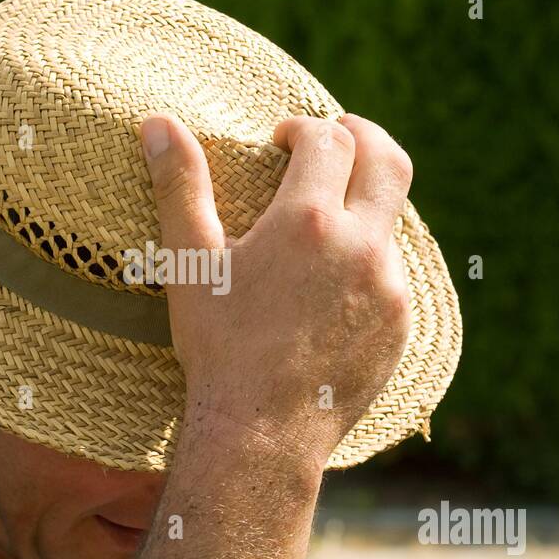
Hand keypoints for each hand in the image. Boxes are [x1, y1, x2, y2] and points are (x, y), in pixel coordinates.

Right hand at [139, 112, 412, 473]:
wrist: (261, 434)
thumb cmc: (218, 348)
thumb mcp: (190, 265)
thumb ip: (179, 186)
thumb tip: (157, 124)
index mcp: (308, 222)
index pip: (329, 139)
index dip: (304, 129)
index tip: (282, 141)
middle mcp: (362, 247)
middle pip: (389, 160)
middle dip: (363, 137)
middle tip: (335, 140)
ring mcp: (390, 288)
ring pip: (392, 221)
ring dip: (362, 206)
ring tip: (322, 222)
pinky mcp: (402, 325)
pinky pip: (394, 274)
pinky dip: (367, 260)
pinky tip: (330, 284)